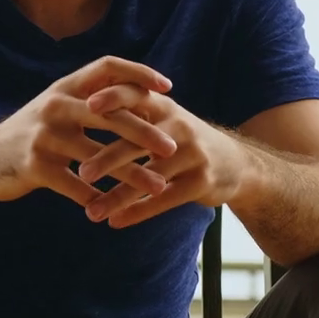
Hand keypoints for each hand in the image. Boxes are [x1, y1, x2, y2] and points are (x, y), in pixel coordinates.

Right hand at [0, 57, 180, 208]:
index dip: (139, 73)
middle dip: (145, 132)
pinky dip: (98, 198)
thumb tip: (140, 98)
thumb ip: (90, 101)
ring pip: (99, 156)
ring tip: (157, 187)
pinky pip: (76, 185)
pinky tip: (117, 209)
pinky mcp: (35, 165)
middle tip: (173, 147)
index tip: (168, 86)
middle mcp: (55, 105)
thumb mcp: (56, 108)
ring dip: (132, 174)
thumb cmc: (29, 135)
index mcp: (65, 87)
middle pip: (110, 113)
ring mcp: (44, 135)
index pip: (107, 67)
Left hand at [74, 84, 249, 227]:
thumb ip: (132, 113)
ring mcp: (193, 154)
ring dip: (118, 196)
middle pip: (138, 141)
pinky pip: (164, 199)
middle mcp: (179, 126)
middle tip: (81, 172)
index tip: (86, 104)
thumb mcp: (165, 119)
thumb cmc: (185, 140)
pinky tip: (116, 223)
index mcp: (165, 107)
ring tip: (91, 212)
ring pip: (149, 177)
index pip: (136, 95)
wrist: (236, 163)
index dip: (113, 97)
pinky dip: (138, 212)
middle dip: (108, 158)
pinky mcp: (202, 182)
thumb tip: (82, 106)